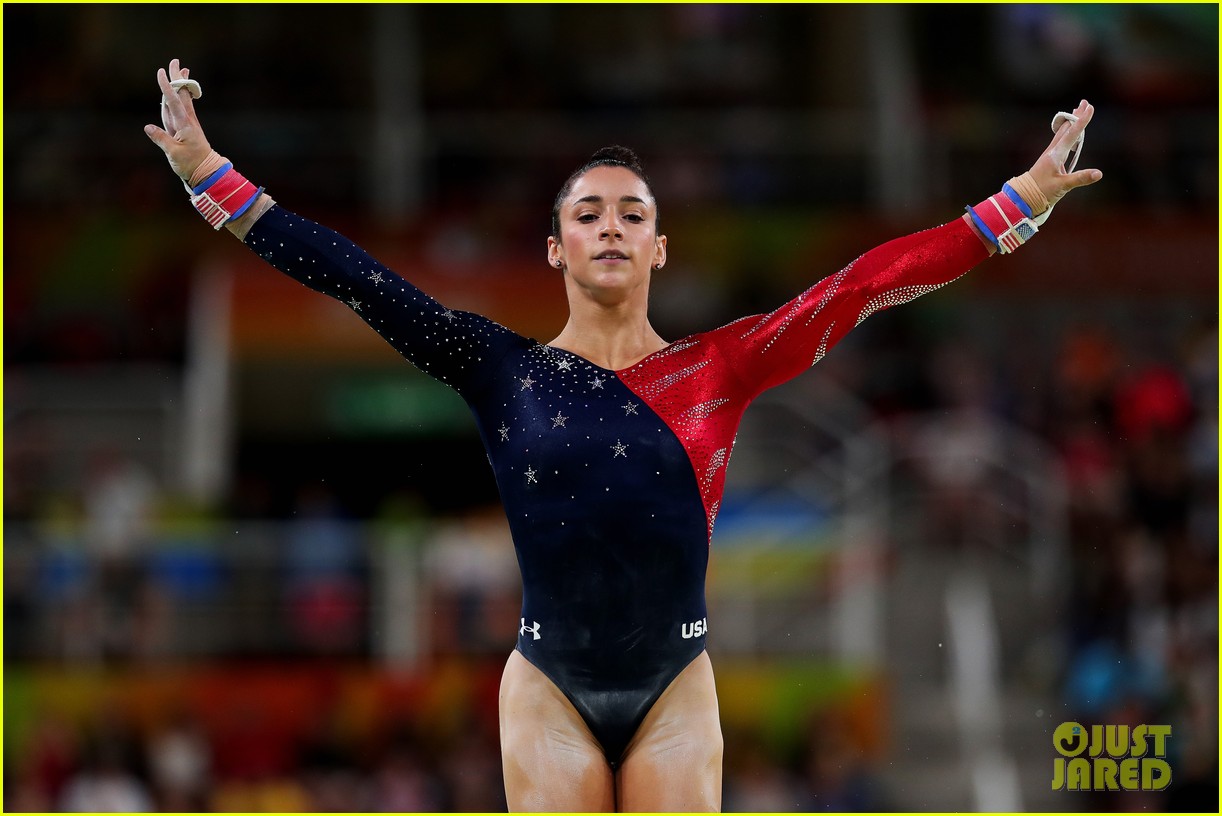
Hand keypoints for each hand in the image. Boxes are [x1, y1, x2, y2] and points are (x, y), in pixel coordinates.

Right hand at [144, 58, 211, 181]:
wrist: (206, 172)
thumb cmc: (190, 164)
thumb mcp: (173, 153)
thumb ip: (161, 139)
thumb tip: (148, 127)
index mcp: (184, 124)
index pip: (174, 101)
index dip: (167, 86)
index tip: (163, 72)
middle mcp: (187, 121)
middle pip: (181, 95)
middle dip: (178, 78)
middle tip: (176, 62)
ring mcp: (188, 124)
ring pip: (183, 100)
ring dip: (181, 85)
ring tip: (183, 71)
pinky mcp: (187, 129)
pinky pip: (180, 111)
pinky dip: (178, 99)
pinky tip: (177, 93)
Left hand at [1027, 99, 1102, 209]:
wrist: (1024, 196)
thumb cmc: (1041, 192)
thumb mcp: (1062, 186)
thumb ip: (1080, 178)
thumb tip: (1098, 173)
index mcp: (1055, 155)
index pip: (1072, 134)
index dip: (1081, 121)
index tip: (1089, 108)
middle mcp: (1052, 151)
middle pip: (1066, 129)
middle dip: (1076, 116)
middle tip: (1084, 103)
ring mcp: (1050, 154)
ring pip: (1062, 134)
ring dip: (1071, 122)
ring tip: (1076, 112)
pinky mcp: (1050, 160)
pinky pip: (1060, 141)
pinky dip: (1067, 132)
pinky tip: (1068, 132)